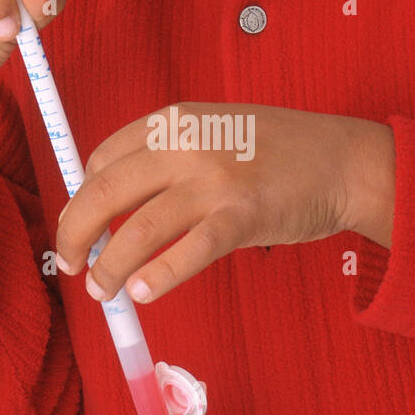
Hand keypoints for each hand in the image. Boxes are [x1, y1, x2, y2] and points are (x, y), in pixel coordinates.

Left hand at [55, 102, 395, 303]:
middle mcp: (186, 145)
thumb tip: (118, 200)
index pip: (103, 159)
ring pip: (138, 228)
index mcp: (174, 121)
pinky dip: (159, 276)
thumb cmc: (279, 151)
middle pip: (106, 192)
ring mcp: (214, 180)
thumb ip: (170, 155)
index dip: (81, 197)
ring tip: (101, 292)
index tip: (80, 226)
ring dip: (110, 267)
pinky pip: (189, 250)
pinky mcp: (243, 215)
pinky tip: (141, 292)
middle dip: (76, 234)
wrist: (343, 160)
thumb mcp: (215, 131)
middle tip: (71, 264)